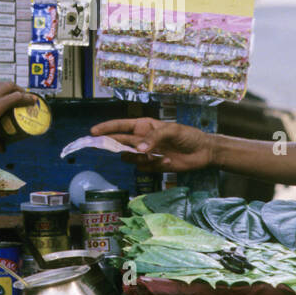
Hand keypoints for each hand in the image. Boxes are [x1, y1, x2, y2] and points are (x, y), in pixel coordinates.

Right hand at [90, 118, 213, 172]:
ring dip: (141, 158)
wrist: (202, 152)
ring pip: (130, 158)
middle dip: (110, 145)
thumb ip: (154, 138)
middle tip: (100, 147)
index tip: (93, 132)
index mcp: (144, 126)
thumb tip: (139, 149)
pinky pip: (144, 168)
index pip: (120, 126)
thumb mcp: (172, 131)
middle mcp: (141, 140)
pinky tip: (168, 161)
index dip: (106, 128)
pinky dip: (154, 166)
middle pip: (119, 143)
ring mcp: (146, 154)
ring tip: (158, 156)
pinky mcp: (152, 166)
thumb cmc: (188, 135)